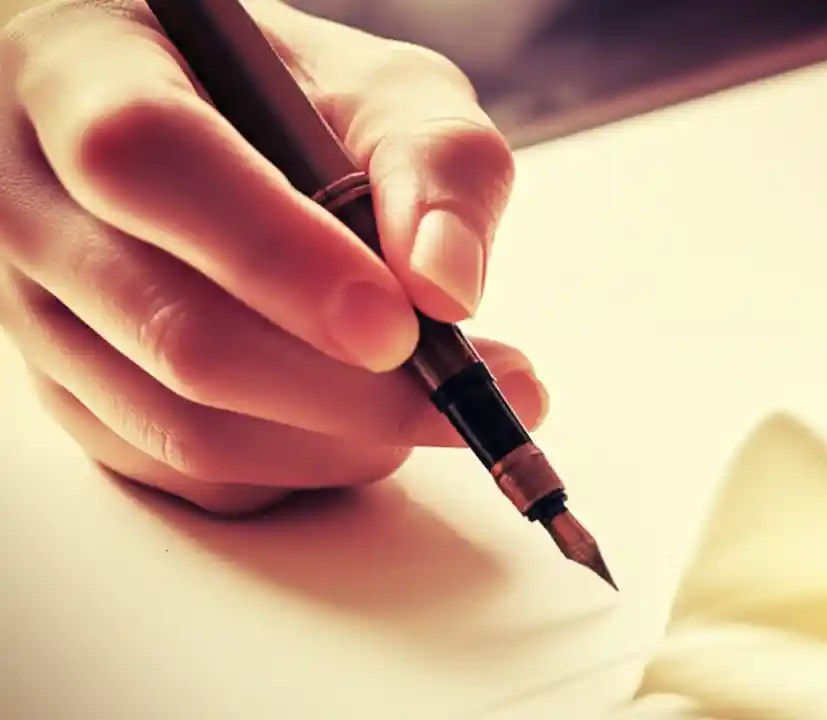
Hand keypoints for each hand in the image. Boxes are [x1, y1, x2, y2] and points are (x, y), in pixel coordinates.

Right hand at [0, 0, 546, 513]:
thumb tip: (446, 286)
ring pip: (186, 427)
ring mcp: (42, 314)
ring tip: (433, 400)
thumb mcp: (387, 91)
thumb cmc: (295, 98)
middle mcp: (36, 200)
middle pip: (178, 330)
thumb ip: (434, 166)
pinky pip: (195, 476)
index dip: (277, 255)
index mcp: (86, 72)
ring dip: (340, 439)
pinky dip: (305, 467)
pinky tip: (364, 419)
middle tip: (466, 390)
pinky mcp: (79, 397)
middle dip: (350, 389)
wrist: (216, 128)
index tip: (397, 323)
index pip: (151, 163)